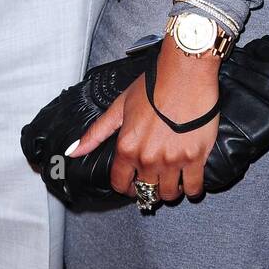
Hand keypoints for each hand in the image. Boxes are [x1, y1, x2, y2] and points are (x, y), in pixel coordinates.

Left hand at [72, 43, 220, 201]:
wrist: (185, 74)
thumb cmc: (153, 86)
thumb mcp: (120, 106)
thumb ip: (96, 133)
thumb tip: (72, 151)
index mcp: (127, 147)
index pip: (120, 183)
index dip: (125, 186)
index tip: (132, 184)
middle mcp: (148, 158)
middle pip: (147, 192)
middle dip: (149, 188)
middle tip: (155, 179)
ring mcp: (172, 160)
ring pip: (169, 194)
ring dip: (170, 191)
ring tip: (172, 178)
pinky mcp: (195, 158)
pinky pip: (193, 188)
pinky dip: (192, 188)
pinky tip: (189, 180)